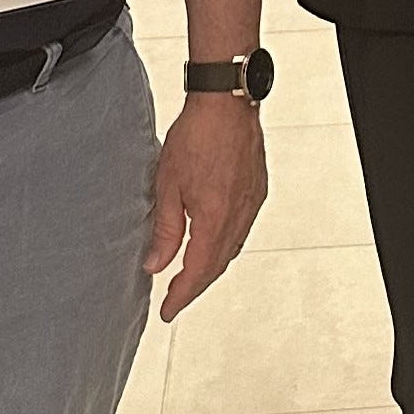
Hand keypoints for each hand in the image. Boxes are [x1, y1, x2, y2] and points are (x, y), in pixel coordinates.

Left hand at [144, 94, 266, 320]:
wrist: (225, 103)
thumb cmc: (197, 135)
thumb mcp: (167, 185)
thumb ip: (165, 229)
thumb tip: (156, 264)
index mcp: (215, 219)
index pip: (197, 271)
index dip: (181, 295)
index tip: (167, 311)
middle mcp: (239, 216)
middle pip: (217, 265)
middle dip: (195, 286)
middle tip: (174, 300)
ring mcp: (252, 204)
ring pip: (231, 249)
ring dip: (210, 266)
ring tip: (189, 275)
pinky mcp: (257, 191)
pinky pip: (241, 229)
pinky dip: (224, 244)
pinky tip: (212, 241)